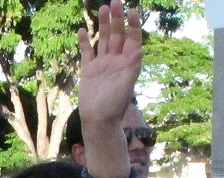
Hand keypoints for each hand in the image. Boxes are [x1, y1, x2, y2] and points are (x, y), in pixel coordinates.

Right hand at [76, 0, 142, 126]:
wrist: (98, 120)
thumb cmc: (114, 106)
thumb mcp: (126, 86)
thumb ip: (132, 67)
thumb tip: (140, 50)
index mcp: (128, 64)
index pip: (132, 40)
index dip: (133, 25)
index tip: (132, 10)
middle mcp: (116, 62)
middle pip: (118, 35)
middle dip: (117, 19)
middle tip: (116, 1)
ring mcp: (102, 65)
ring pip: (104, 40)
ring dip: (104, 25)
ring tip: (102, 8)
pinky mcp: (89, 71)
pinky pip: (87, 52)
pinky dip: (85, 41)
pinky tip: (83, 30)